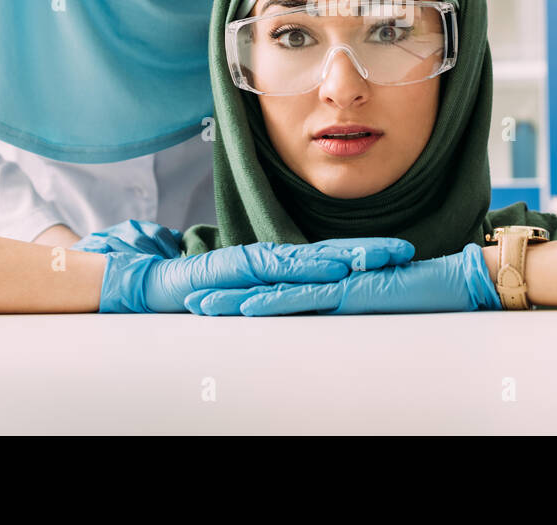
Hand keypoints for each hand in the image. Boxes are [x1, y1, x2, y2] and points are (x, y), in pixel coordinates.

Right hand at [71, 221, 415, 312]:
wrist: (150, 284)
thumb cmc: (200, 291)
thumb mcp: (250, 298)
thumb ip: (279, 296)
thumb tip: (313, 305)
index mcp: (280, 267)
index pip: (331, 258)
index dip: (365, 255)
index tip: (400, 256)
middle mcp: (273, 262)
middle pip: (330, 255)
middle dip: (369, 253)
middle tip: (406, 253)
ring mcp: (255, 265)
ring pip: (311, 260)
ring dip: (346, 257)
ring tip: (378, 259)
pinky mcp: (236, 272)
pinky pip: (276, 271)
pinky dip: (306, 269)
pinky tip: (330, 270)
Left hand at [183, 243, 503, 315]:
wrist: (465, 279)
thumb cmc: (432, 295)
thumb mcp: (385, 309)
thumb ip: (361, 311)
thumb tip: (344, 325)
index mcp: (337, 282)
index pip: (284, 286)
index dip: (248, 291)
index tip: (218, 299)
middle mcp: (333, 278)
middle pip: (269, 283)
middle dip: (228, 292)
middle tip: (191, 301)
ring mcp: (340, 282)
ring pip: (276, 289)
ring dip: (235, 298)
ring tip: (201, 306)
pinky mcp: (353, 292)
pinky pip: (306, 298)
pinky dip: (273, 303)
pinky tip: (246, 309)